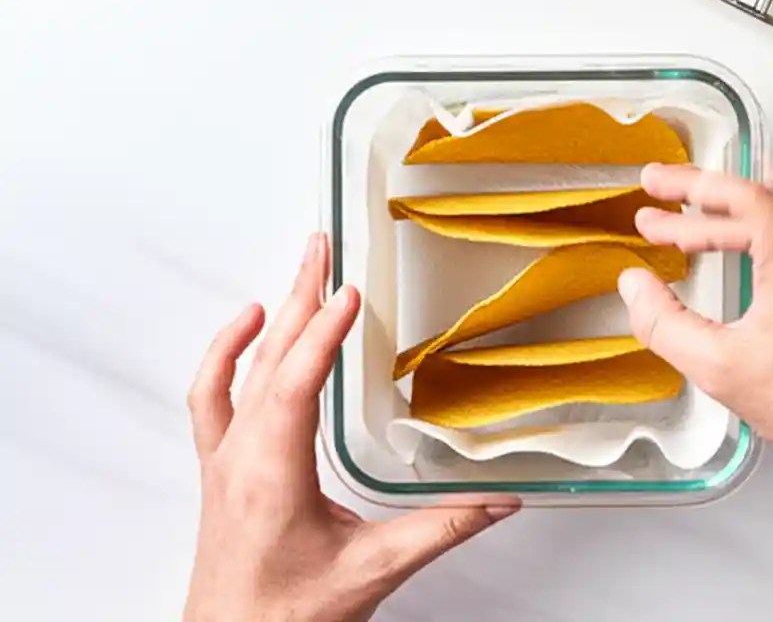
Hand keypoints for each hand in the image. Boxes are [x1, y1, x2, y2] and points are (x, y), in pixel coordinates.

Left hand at [185, 233, 517, 621]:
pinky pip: (211, 395)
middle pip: (268, 360)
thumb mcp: (374, 571)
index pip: (296, 385)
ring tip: (297, 272)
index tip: (350, 293)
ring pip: (240, 370)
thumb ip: (442, 530)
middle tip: (321, 250)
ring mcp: (223, 461)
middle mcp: (240, 459)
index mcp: (272, 476)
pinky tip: (248, 328)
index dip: (323, 335)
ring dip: (270, 315)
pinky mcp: (221, 469)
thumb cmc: (283, 617)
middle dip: (300, 298)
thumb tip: (498, 501)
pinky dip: (227, 353)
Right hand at [618, 153, 772, 620]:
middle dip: (703, 204)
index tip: (655, 182)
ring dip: (761, 194)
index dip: (682, 184)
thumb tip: (636, 288)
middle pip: (758, 195)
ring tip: (732, 199)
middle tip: (667, 210)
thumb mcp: (722, 367)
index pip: (726, 192)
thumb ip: (665, 323)